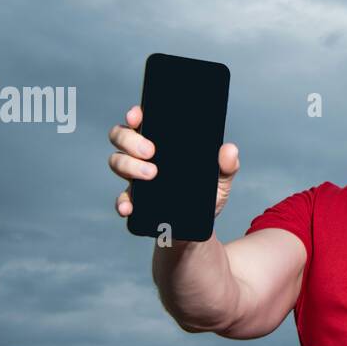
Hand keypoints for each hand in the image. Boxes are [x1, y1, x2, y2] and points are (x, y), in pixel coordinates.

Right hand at [107, 105, 240, 220]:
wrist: (196, 230)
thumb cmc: (205, 197)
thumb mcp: (220, 180)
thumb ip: (227, 165)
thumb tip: (229, 150)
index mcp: (162, 144)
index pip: (141, 120)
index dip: (134, 115)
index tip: (137, 116)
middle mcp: (143, 157)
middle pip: (121, 137)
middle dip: (131, 140)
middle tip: (151, 152)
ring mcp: (136, 178)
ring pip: (117, 161)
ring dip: (129, 166)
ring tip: (151, 175)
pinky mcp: (135, 201)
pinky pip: (121, 198)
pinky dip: (122, 201)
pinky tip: (129, 206)